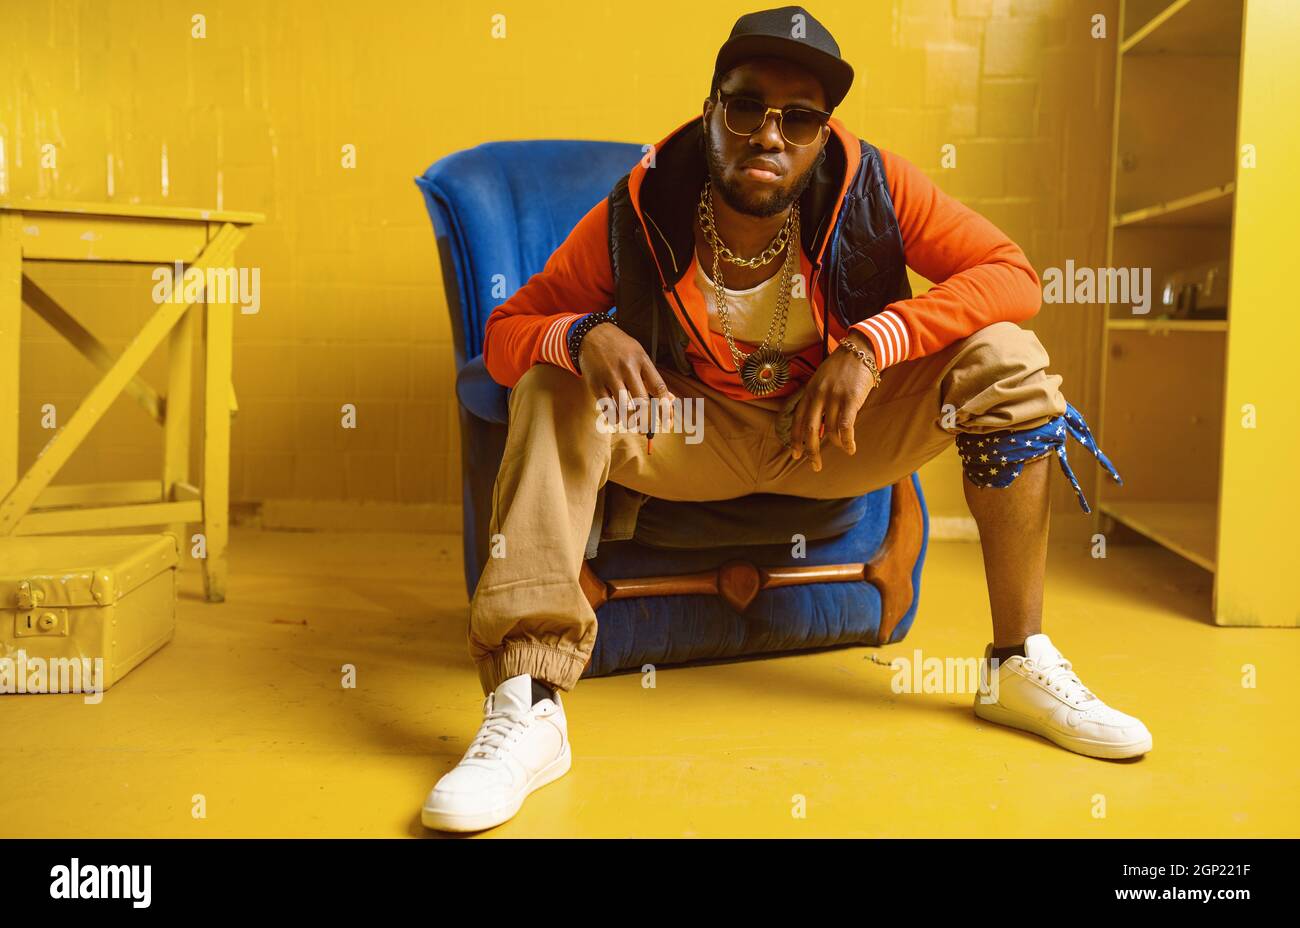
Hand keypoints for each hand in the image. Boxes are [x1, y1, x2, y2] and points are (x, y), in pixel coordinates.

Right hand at [578, 322, 674, 432]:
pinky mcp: (595, 383)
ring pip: (624, 408)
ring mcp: (610, 376)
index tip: (667, 422)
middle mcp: (627, 368)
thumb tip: (670, 400)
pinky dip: (613, 418)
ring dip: (629, 421)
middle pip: (642, 402)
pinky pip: (607, 407)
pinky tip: (616, 418)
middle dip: (646, 420)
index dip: (665, 408)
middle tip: (646, 429)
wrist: (591, 334)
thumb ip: (653, 378)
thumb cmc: (620, 348)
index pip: (659, 388)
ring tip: (631, 424)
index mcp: (642, 360)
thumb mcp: (640, 356)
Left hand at [789, 332, 876, 471]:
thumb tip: (817, 426)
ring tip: (843, 447)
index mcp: (809, 392)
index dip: (796, 440)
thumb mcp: (820, 380)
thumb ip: (815, 400)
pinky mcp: (850, 399)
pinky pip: (846, 427)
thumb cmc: (841, 367)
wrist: (859, 350)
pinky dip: (847, 441)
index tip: (795, 455)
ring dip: (836, 444)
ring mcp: (834, 397)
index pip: (798, 420)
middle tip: (815, 465)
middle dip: (811, 451)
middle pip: (811, 430)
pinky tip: (851, 448)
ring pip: (831, 430)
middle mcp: (818, 396)